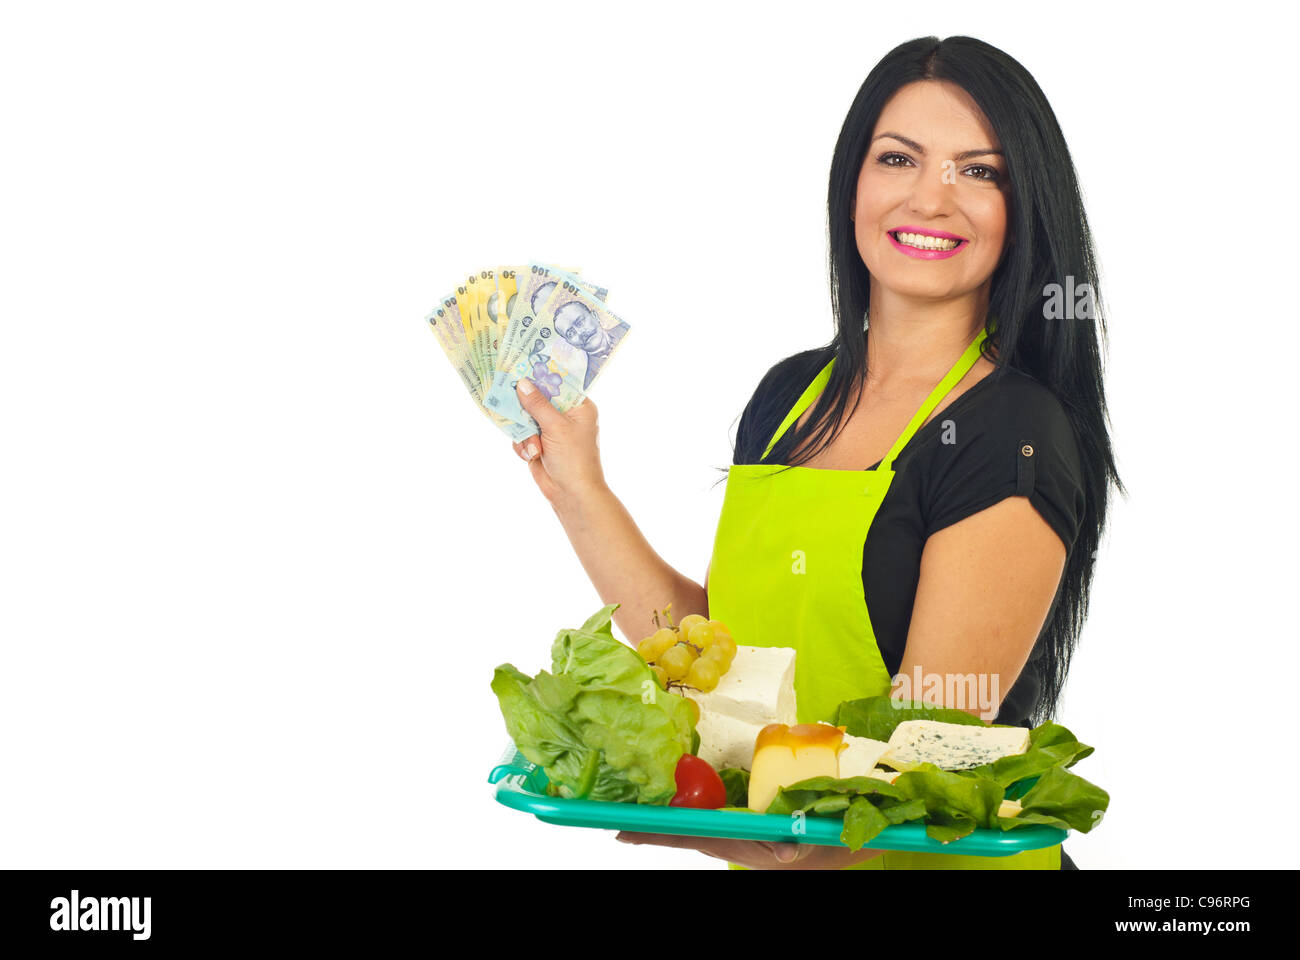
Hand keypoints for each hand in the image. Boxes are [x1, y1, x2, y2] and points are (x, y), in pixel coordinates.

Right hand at [511, 379, 605, 505]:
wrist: (571, 494)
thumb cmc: (573, 458)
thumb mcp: (556, 427)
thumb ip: (538, 404)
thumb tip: (522, 383)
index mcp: (579, 407)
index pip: (559, 383)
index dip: (541, 375)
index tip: (522, 365)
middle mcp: (566, 416)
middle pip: (538, 399)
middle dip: (525, 406)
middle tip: (507, 395)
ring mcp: (551, 431)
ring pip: (525, 418)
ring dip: (525, 433)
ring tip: (534, 447)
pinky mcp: (539, 444)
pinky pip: (522, 435)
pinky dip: (523, 445)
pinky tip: (530, 456)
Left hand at [615, 832, 885, 869]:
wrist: (831, 850)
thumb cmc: (817, 848)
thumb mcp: (809, 845)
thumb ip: (794, 844)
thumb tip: (783, 846)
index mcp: (736, 845)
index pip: (687, 838)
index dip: (654, 834)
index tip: (620, 832)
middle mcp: (727, 839)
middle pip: (680, 832)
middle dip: (650, 825)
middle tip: (614, 818)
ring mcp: (732, 833)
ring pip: (692, 824)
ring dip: (666, 817)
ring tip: (636, 808)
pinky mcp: (740, 825)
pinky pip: (708, 816)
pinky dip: (689, 808)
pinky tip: (676, 801)